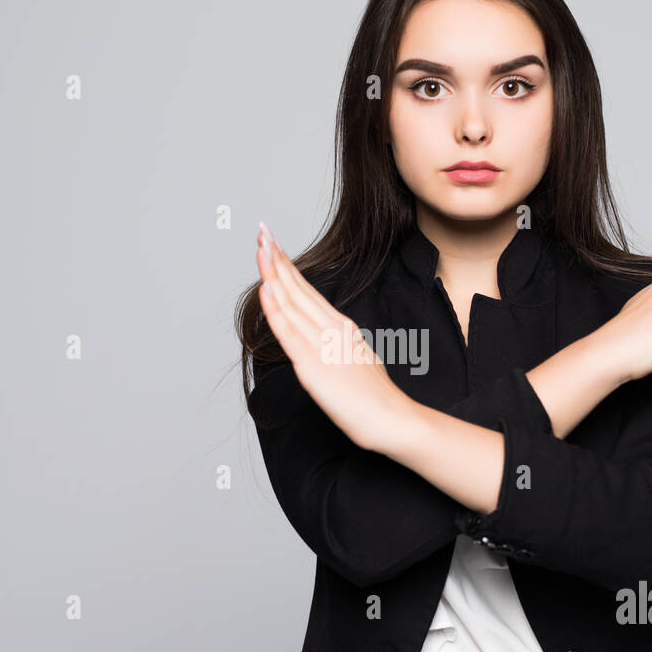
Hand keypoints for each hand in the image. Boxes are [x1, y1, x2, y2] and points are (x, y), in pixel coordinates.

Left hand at [255, 221, 410, 451]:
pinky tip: (266, 287)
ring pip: (291, 302)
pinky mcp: (313, 364)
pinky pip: (289, 332)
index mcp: (341, 327)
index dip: (288, 267)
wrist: (392, 418)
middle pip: (298, 288)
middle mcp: (331, 329)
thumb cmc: (376, 399)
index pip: (308, 291)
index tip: (274, 246)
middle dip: (277, 259)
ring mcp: (322, 344)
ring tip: (260, 248)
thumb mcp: (357, 361)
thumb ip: (339, 348)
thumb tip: (324, 344)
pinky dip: (275, 307)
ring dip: (273, 272)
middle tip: (262, 232)